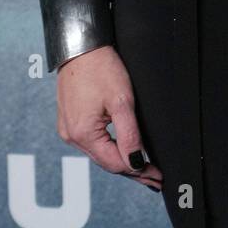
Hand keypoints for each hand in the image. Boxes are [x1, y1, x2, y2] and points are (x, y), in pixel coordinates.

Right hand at [56, 44, 161, 191]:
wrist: (80, 47)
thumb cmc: (100, 68)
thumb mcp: (122, 101)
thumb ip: (129, 135)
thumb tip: (137, 163)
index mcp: (83, 134)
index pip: (115, 164)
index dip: (139, 172)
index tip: (158, 177)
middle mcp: (72, 136)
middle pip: (107, 162)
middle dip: (133, 171)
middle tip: (155, 180)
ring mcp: (69, 130)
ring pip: (100, 154)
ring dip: (122, 162)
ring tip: (144, 171)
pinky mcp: (70, 122)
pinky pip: (93, 143)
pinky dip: (110, 150)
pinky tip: (122, 153)